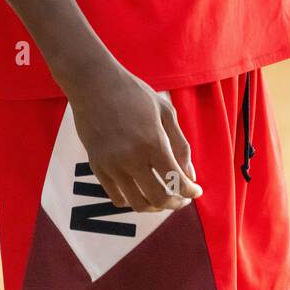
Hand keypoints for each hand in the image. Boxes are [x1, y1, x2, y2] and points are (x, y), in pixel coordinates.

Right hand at [69, 66, 202, 212]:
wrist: (94, 83)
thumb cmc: (133, 93)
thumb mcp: (165, 112)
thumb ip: (180, 145)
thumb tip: (189, 175)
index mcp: (154, 142)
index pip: (177, 181)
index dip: (190, 192)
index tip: (195, 192)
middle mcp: (132, 158)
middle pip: (159, 199)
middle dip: (175, 204)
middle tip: (181, 198)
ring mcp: (112, 165)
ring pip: (138, 204)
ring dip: (155, 206)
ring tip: (162, 197)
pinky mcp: (97, 167)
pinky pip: (117, 198)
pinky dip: (133, 201)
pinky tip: (141, 191)